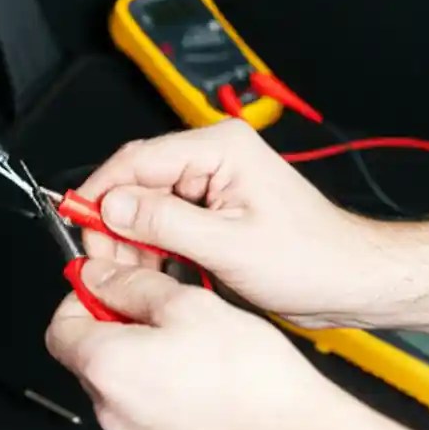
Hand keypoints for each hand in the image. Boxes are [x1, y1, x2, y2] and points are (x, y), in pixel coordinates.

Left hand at [45, 259, 352, 429]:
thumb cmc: (251, 382)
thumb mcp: (188, 304)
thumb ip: (133, 285)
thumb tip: (101, 276)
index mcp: (105, 367)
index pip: (59, 325)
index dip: (81, 295)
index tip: (109, 280)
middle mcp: (112, 409)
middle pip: (90, 352)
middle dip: (116, 318)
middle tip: (157, 296)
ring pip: (123, 378)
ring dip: (143, 348)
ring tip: (190, 329)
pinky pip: (149, 404)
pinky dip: (164, 379)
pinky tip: (204, 365)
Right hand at [78, 119, 399, 323]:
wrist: (349, 280)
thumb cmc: (312, 258)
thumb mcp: (229, 246)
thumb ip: (164, 223)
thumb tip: (113, 206)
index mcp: (221, 149)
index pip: (137, 159)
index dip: (101, 193)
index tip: (79, 225)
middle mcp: (215, 158)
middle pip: (137, 181)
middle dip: (115, 224)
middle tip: (102, 263)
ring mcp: (214, 184)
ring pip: (147, 205)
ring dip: (133, 242)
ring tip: (130, 277)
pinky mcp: (215, 211)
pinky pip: (166, 223)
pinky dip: (154, 250)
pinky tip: (154, 275)